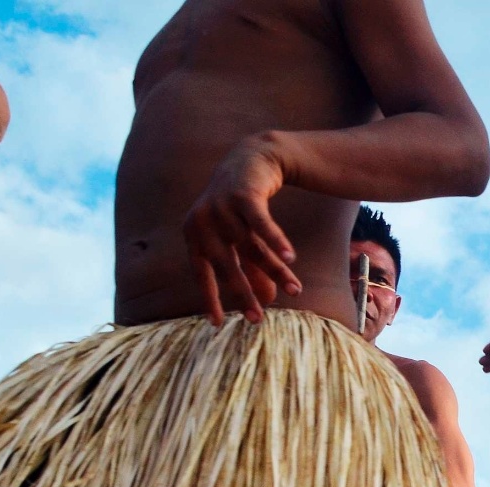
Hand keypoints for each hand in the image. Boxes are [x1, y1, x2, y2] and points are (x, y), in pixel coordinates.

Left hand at [182, 137, 299, 324]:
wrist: (253, 159)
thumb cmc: (244, 205)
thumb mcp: (242, 237)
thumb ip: (250, 266)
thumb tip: (266, 298)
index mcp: (195, 234)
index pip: (201, 273)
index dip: (210, 297)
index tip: (218, 324)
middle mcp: (202, 221)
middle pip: (226, 265)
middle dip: (244, 293)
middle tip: (258, 319)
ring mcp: (220, 206)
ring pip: (251, 248)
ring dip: (275, 270)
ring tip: (295, 290)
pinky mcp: (241, 195)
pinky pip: (260, 224)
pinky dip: (276, 241)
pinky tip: (291, 259)